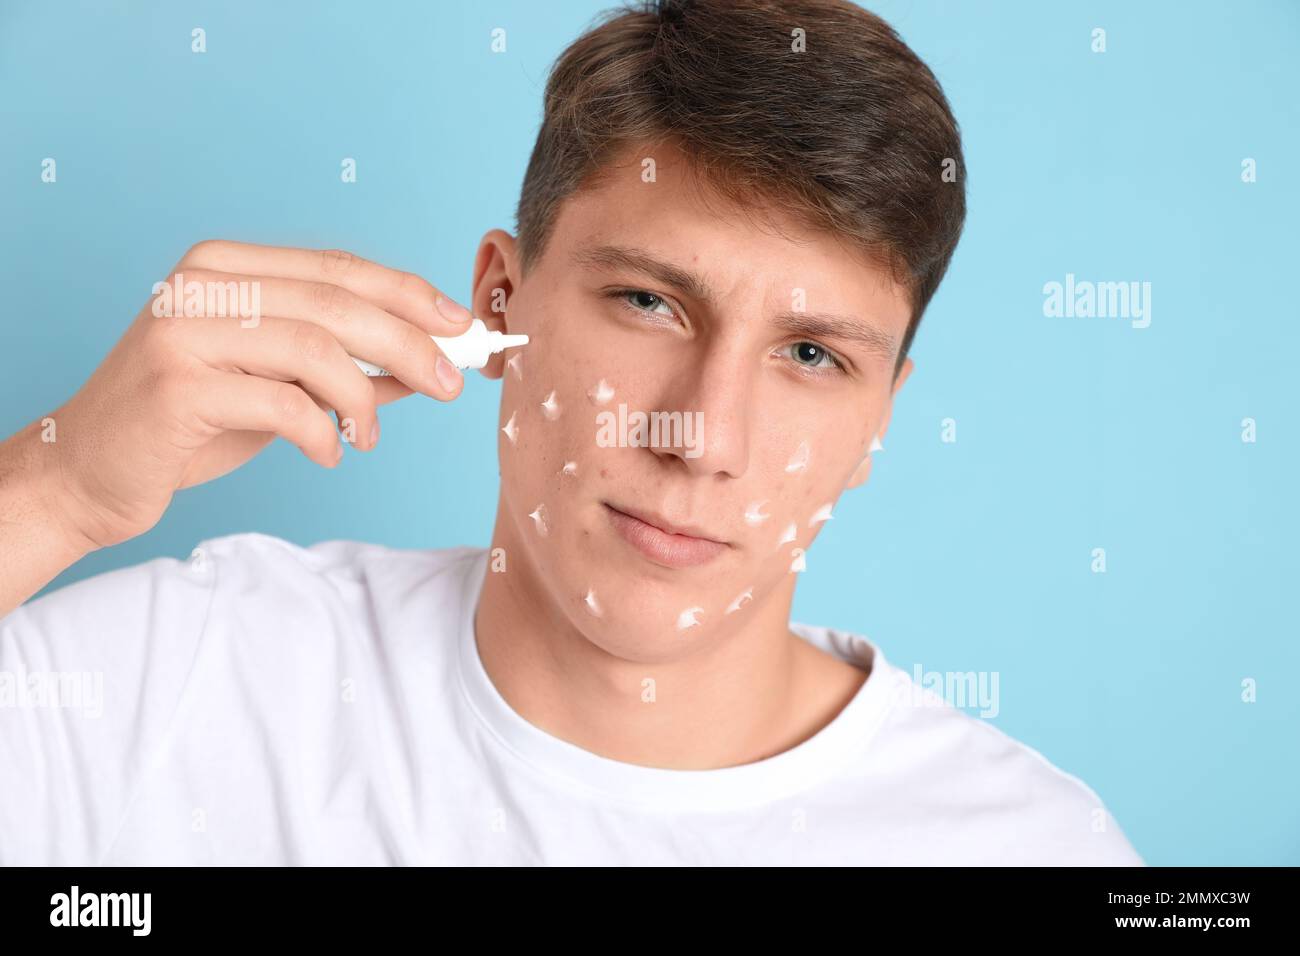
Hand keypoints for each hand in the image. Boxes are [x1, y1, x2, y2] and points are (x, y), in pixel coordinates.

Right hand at [32, 239, 474, 551]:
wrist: (90, 469)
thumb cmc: (190, 422)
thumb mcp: (276, 382)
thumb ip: (341, 365)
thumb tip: (428, 362)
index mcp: (228, 264)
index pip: (339, 268)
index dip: (409, 295)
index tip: (461, 327)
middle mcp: (203, 283)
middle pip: (337, 303)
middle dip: (409, 345)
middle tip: (449, 384)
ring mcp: (184, 330)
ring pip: (315, 348)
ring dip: (364, 397)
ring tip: (368, 435)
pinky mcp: (177, 385)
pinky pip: (283, 403)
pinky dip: (322, 433)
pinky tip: (328, 452)